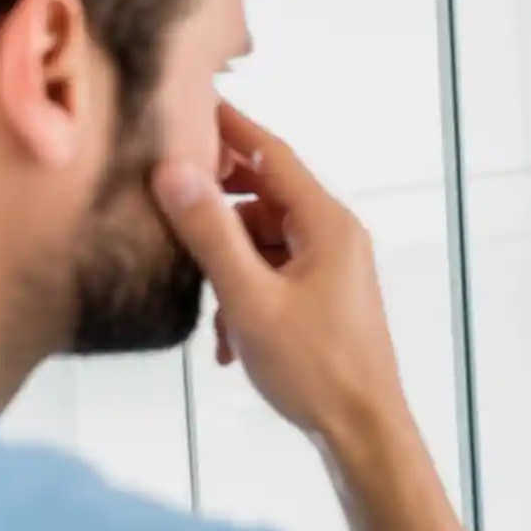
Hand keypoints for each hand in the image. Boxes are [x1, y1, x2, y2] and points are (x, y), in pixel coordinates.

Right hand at [152, 102, 400, 435]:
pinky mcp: (326, 296)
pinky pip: (276, 276)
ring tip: (213, 318)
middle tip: (167, 215)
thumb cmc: (315, 366)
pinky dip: (247, 297)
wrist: (363, 428)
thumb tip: (174, 171)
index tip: (189, 102)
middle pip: (264, 199)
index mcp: (327, 222)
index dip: (229, 127)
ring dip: (229, 271)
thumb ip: (211, 233)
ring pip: (265, 243)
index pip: (272, 154)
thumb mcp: (250, 298)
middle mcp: (335, 235)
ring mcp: (333, 266)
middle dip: (217, 215)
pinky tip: (230, 343)